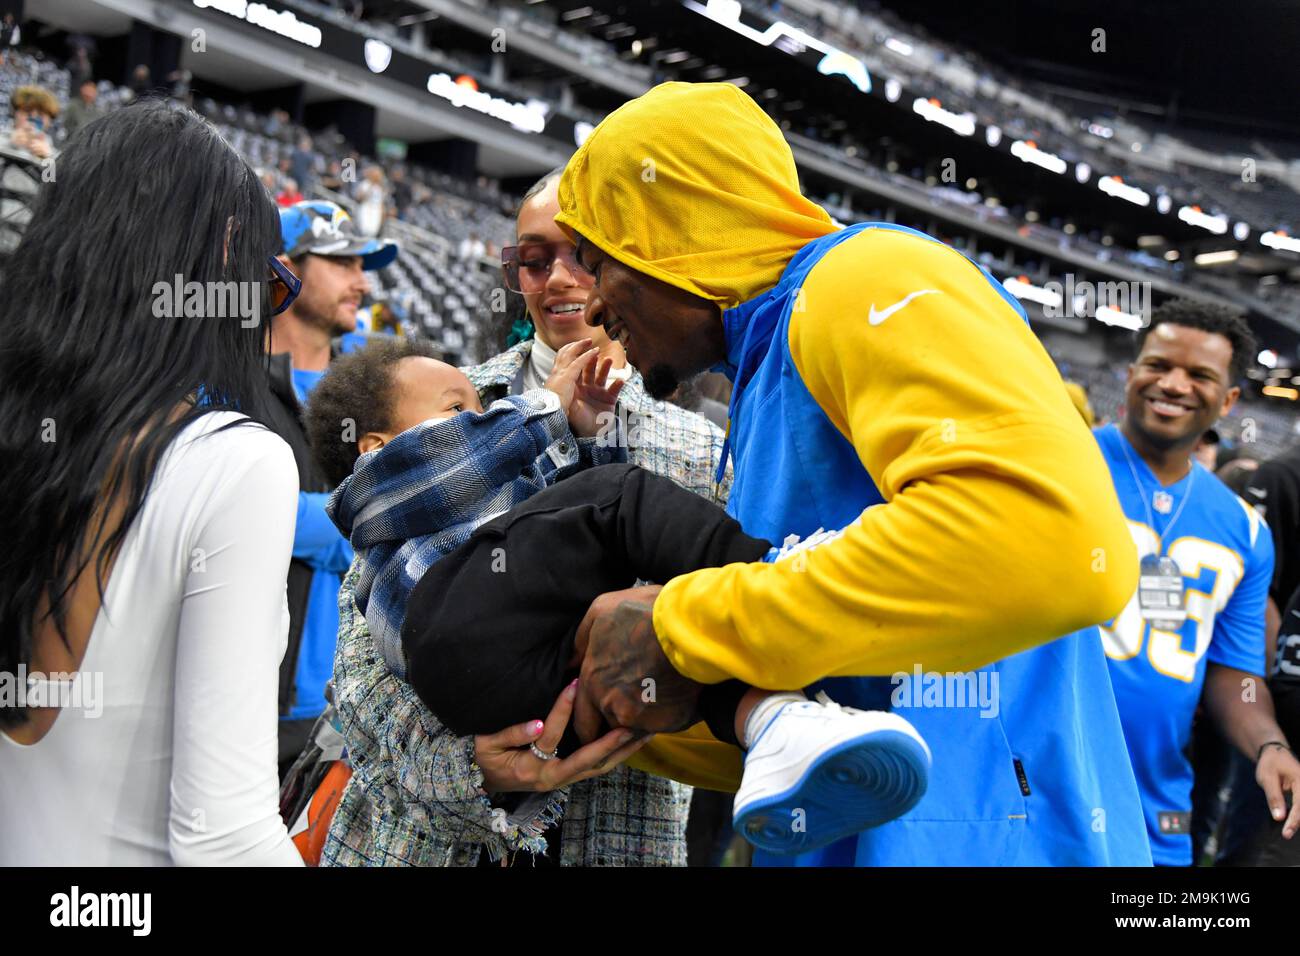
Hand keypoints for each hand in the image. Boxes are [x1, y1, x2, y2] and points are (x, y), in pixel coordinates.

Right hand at [474, 678, 652, 792]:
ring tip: (645, 732)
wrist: (482, 782)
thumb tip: (537, 723)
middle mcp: (552, 777)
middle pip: (587, 761)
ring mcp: (563, 779)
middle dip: (610, 742)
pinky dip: (616, 753)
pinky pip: (597, 766)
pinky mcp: (569, 776)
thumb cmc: (485, 758)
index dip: (561, 710)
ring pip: (598, 767)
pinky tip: (633, 740)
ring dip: (622, 751)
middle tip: (632, 723)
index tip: (576, 684)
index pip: (549, 735)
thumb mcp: (488, 745)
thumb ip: (511, 734)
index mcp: (530, 768)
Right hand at [543, 338, 598, 416]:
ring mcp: (560, 373)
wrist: (547, 417)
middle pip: (563, 354)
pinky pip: (579, 362)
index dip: (566, 354)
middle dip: (573, 346)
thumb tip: (556, 396)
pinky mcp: (568, 376)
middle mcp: (556, 374)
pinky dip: (587, 355)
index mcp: (554, 380)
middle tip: (583, 341)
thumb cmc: (550, 412)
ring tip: (588, 341)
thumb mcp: (554, 401)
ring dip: (580, 346)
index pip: (559, 362)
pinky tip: (595, 351)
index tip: (573, 349)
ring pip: (570, 354)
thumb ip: (557, 395)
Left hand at [568, 349, 624, 438]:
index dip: (579, 362)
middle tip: (595, 352)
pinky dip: (618, 385)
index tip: (580, 353)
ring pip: (602, 376)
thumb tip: (563, 389)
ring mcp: (599, 392)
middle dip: (592, 361)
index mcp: (577, 388)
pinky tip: (620, 380)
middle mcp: (588, 387)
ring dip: (605, 368)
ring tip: (608, 360)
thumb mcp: (571, 410)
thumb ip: (569, 398)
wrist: (591, 436)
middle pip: (590, 371)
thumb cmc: (579, 422)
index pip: (577, 371)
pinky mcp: (609, 399)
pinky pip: (614, 389)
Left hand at [572, 585, 703, 742]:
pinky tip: (673, 700)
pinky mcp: (667, 722)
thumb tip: (571, 659)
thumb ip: (582, 640)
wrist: (689, 627)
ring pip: (636, 729)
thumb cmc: (645, 613)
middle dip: (613, 729)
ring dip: (641, 720)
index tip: (598, 719)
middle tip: (627, 715)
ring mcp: (640, 718)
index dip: (590, 722)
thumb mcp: (601, 611)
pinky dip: (665, 717)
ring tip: (655, 700)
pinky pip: (662, 726)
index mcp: (593, 682)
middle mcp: (612, 705)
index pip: (582, 720)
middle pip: (608, 731)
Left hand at [1255, 745, 1299, 838]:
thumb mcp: (1267, 778)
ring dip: (1297, 820)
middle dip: (1297, 822)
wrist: (1274, 753)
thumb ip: (1274, 797)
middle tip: (1286, 835)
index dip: (1294, 820)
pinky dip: (1297, 815)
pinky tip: (1290, 825)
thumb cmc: (1270, 764)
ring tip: (1287, 832)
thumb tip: (1279, 818)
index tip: (1287, 832)